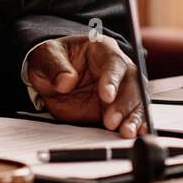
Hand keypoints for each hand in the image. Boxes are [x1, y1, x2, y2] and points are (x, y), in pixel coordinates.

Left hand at [25, 34, 144, 137]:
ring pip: (136, 101)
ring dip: (133, 117)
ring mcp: (119, 89)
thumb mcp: (46, 57)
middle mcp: (116, 68)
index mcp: (102, 49)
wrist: (49, 76)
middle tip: (112, 120)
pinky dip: (135, 124)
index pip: (113, 62)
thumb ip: (55, 67)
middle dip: (125, 103)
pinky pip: (130, 115)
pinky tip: (136, 132)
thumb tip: (66, 81)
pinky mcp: (115, 108)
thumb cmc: (51, 59)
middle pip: (132, 83)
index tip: (107, 96)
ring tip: (126, 132)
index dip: (112, 79)